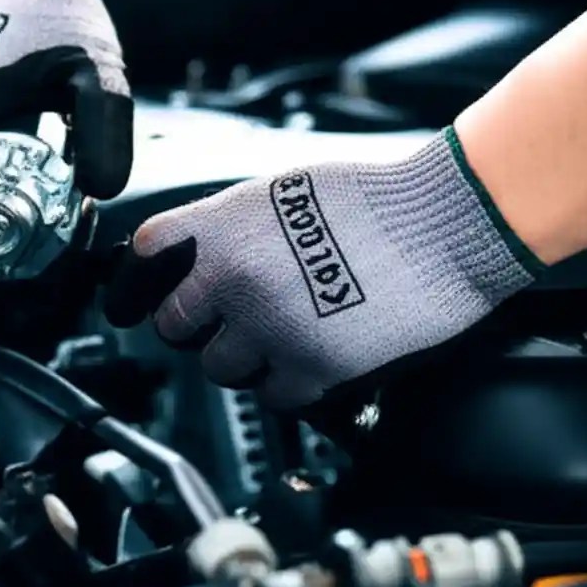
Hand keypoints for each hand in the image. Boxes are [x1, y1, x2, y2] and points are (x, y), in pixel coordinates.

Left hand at [104, 130, 542, 409]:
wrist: (445, 224)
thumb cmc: (377, 199)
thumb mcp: (285, 191)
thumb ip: (233, 226)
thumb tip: (201, 255)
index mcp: (223, 226)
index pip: (145, 254)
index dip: (141, 277)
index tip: (143, 294)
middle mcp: (234, 278)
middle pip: (173, 323)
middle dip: (197, 324)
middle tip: (228, 319)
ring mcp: (269, 327)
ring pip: (218, 367)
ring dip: (242, 358)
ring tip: (280, 335)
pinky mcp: (310, 368)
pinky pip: (271, 396)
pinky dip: (286, 384)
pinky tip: (310, 355)